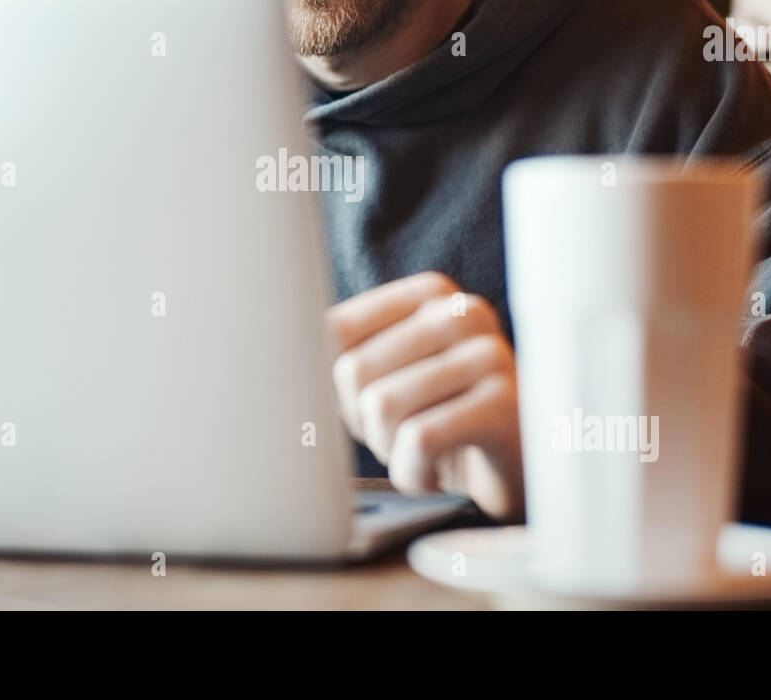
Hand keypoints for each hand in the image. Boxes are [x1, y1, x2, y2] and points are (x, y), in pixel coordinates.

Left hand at [325, 271, 523, 521]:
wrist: (509, 477)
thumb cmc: (435, 421)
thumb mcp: (381, 377)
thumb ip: (332, 353)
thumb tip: (262, 351)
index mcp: (431, 292)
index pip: (334, 331)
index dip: (334, 385)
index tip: (372, 401)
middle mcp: (466, 312)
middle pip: (353, 371)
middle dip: (364, 422)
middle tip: (404, 433)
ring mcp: (493, 356)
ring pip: (382, 406)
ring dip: (390, 449)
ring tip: (423, 450)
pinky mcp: (506, 407)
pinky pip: (417, 441)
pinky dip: (412, 473)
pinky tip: (437, 473)